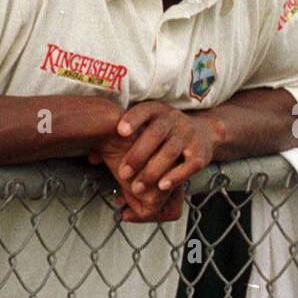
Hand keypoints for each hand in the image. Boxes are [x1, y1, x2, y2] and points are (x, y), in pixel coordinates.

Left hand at [88, 101, 220, 221]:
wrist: (204, 132)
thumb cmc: (162, 133)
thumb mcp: (146, 126)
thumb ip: (121, 139)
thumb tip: (93, 157)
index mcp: (157, 110)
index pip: (144, 111)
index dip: (133, 120)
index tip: (120, 132)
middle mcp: (174, 119)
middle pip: (156, 134)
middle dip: (138, 155)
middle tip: (122, 174)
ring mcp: (188, 135)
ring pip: (170, 152)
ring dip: (152, 171)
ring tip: (136, 187)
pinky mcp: (200, 153)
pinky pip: (188, 165)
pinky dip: (175, 176)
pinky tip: (161, 186)